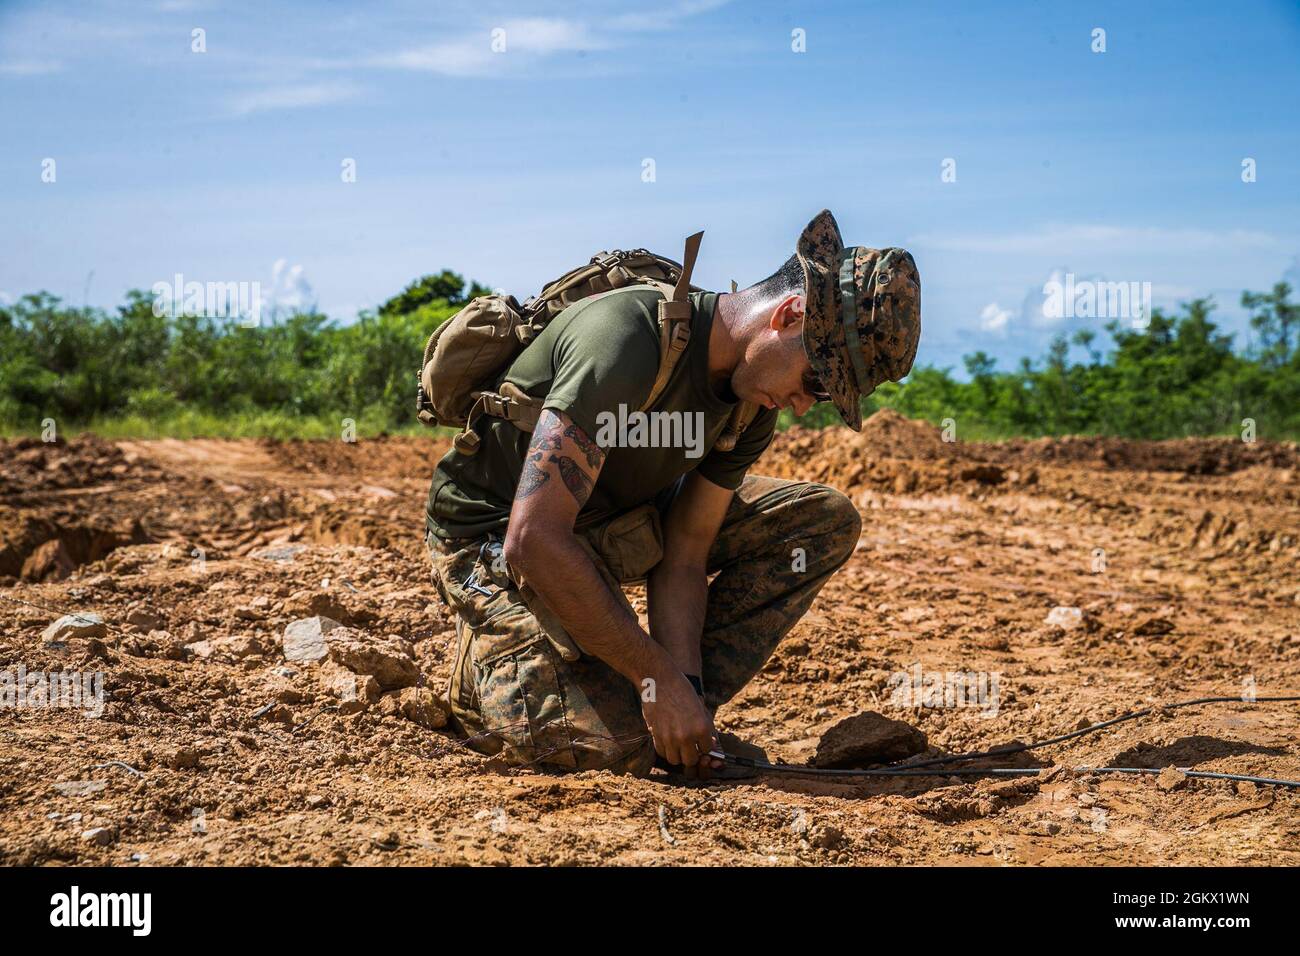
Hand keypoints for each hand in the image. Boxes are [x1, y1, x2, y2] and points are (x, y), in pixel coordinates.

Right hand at [640, 664, 722, 778]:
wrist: (660, 680)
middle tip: (690, 747)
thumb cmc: (682, 690)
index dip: (704, 745)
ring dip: (678, 755)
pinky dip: (666, 750)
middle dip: (692, 755)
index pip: (707, 750)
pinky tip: (668, 740)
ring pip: (676, 760)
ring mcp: (670, 738)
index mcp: (702, 728)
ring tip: (679, 745)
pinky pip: (662, 752)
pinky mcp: (656, 735)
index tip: (701, 741)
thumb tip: (710, 744)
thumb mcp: (700, 708)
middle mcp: (686, 736)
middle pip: (691, 760)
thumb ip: (705, 727)